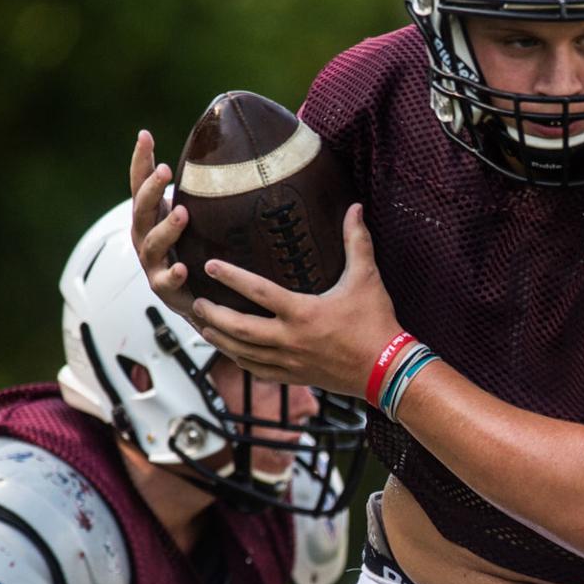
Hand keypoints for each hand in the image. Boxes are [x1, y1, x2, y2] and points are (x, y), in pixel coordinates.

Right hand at [129, 129, 200, 324]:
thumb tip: (231, 149)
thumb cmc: (196, 249)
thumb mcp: (198, 217)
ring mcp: (153, 263)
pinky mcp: (165, 289)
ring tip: (182, 214)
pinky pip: (166, 281)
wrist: (196, 298)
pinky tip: (183, 268)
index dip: (141, 160)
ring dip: (166, 228)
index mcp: (151, 216)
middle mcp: (145, 236)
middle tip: (165, 171)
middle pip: (142, 209)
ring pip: (152, 243)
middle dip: (151, 189)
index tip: (145, 135)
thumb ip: (204, 191)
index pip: (141, 183)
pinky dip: (173, 274)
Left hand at [193, 204, 401, 396]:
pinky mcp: (294, 376)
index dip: (230, 277)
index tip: (209, 266)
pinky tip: (229, 351)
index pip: (258, 291)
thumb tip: (355, 207)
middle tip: (195, 302)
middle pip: (240, 329)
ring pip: (243, 353)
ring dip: (219, 339)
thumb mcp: (367, 279)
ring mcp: (290, 361)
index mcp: (303, 313)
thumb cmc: (377, 324)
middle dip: (213, 316)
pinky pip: (258, 371)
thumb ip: (357, 241)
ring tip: (201, 326)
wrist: (387, 370)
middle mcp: (290, 339)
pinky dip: (239, 360)